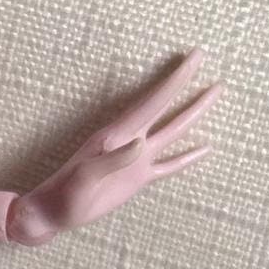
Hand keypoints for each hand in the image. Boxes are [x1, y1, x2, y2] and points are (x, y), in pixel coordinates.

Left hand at [7, 50, 218, 245]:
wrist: (54, 213)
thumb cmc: (65, 194)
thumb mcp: (84, 178)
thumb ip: (112, 161)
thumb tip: (141, 144)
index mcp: (117, 135)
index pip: (153, 101)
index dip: (174, 80)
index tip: (193, 57)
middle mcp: (130, 140)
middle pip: (165, 106)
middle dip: (184, 82)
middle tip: (202, 56)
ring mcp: (137, 158)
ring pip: (173, 131)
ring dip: (193, 113)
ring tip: (214, 93)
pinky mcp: (139, 177)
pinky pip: (170, 165)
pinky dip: (188, 157)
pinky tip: (205, 149)